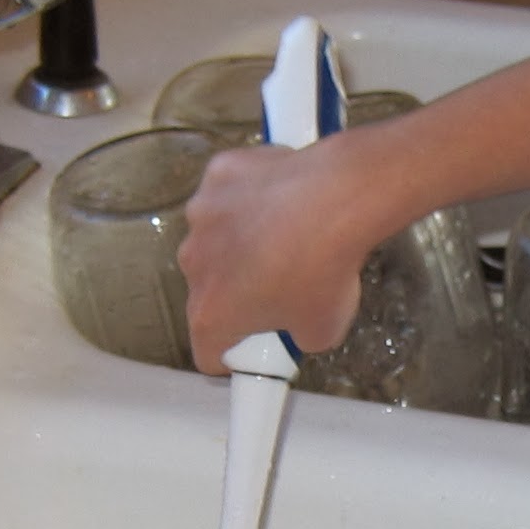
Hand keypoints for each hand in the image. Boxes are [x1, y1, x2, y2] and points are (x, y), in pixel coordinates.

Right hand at [178, 137, 380, 373]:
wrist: (337, 200)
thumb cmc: (326, 271)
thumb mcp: (323, 330)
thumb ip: (297, 336)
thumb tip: (298, 325)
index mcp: (210, 314)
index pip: (208, 352)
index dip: (233, 355)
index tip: (254, 345)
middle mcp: (192, 264)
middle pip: (208, 290)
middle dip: (236, 292)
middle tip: (281, 283)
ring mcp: (201, 215)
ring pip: (215, 238)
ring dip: (239, 242)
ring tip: (284, 235)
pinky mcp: (218, 174)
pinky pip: (230, 193)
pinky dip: (249, 198)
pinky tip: (281, 198)